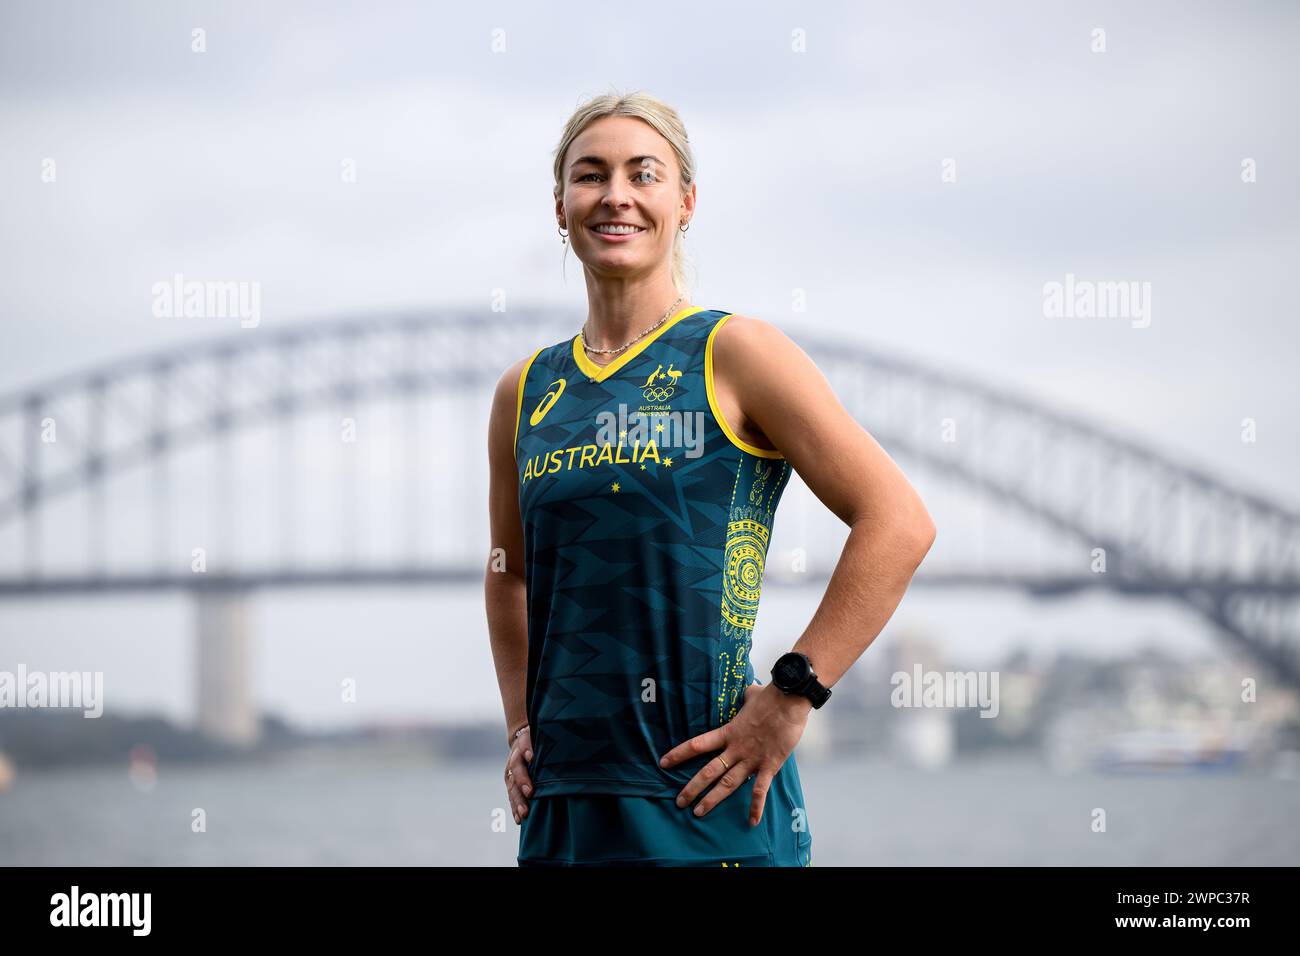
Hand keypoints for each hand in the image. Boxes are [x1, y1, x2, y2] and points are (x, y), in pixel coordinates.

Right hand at [504, 726, 533, 823]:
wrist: (522, 741)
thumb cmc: (538, 740)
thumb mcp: (540, 736)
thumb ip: (542, 742)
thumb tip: (543, 750)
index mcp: (523, 744)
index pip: (524, 747)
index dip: (527, 751)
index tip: (532, 758)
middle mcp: (514, 759)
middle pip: (516, 770)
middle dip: (522, 782)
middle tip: (530, 793)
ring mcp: (511, 773)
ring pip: (512, 787)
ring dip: (518, 800)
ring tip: (524, 813)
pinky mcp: (511, 784)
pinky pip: (512, 796)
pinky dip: (515, 808)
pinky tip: (519, 819)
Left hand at [658, 682, 811, 826]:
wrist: (789, 700)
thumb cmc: (771, 696)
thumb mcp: (751, 695)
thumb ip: (745, 699)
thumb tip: (747, 695)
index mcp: (729, 732)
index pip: (697, 744)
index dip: (679, 754)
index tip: (664, 763)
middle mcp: (736, 748)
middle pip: (709, 771)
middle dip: (692, 788)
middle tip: (679, 802)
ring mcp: (752, 759)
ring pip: (728, 784)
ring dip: (713, 799)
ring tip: (698, 813)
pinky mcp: (769, 765)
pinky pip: (760, 790)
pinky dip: (756, 806)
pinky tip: (752, 822)